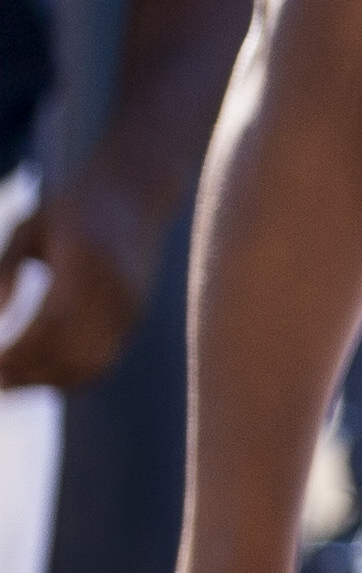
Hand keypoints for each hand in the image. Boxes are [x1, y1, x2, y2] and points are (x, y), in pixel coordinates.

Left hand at [0, 172, 166, 389]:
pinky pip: (104, 360)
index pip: (49, 327)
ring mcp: (131, 306)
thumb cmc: (72, 206)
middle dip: (25, 373)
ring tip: (9, 381)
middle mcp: (115, 290)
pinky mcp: (136, 316)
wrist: (137, 190)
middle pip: (69, 352)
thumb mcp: (27, 226)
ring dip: (47, 380)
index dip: (16, 353)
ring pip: (89, 365)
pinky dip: (72, 376)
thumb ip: (4, 269)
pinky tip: (41, 374)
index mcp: (86, 263)